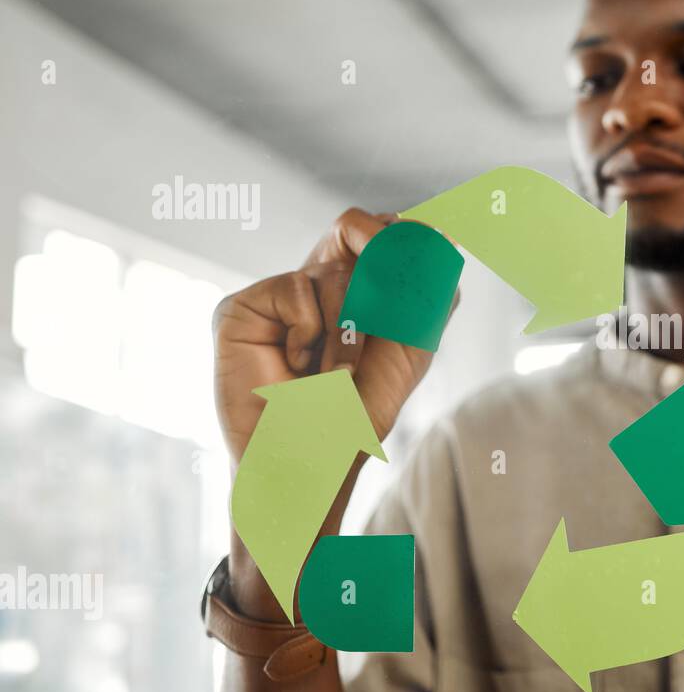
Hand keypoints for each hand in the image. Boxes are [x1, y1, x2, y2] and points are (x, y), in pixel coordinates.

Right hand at [211, 209, 453, 616]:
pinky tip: (294, 365)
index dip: (404, 241)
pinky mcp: (243, 306)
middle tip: (371, 344)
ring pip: (336, 271)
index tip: (418, 272)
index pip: (384, 233)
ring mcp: (278, 295)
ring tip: (330, 373)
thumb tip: (432, 230)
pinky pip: (299, 288)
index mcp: (353, 291)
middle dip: (382, 297)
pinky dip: (310, 334)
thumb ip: (423, 288)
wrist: (309, 461)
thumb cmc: (356, 415)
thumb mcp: (408, 346)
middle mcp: (316, 285)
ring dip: (347, 334)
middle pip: (362, 235)